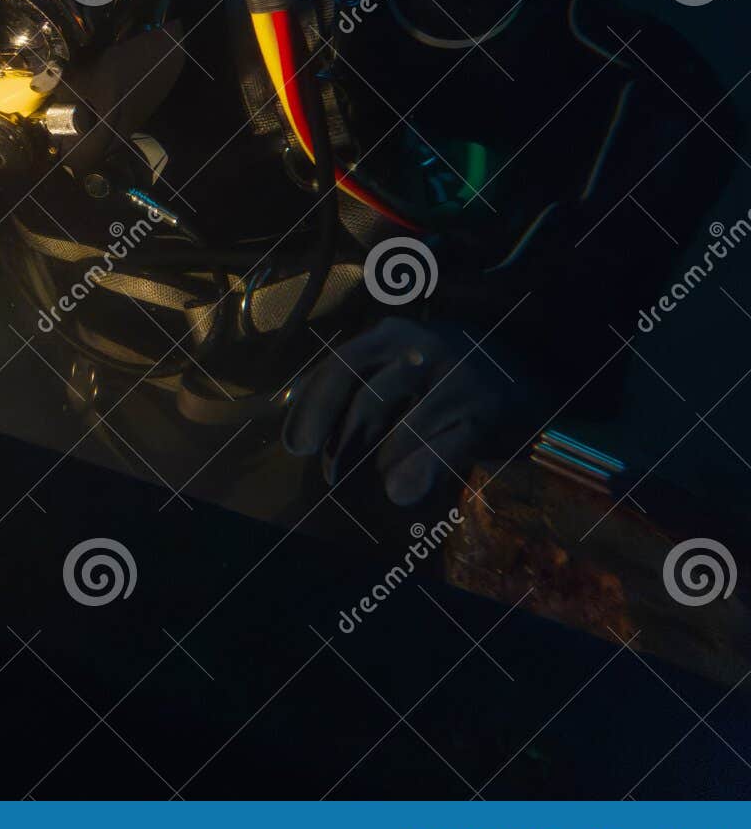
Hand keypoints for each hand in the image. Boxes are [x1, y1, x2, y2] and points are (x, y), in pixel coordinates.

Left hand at [282, 317, 526, 505]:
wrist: (530, 379)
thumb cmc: (448, 374)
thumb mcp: (401, 364)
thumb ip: (358, 384)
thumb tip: (302, 415)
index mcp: (394, 333)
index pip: (339, 366)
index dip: (313, 408)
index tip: (296, 446)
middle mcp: (425, 348)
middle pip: (366, 400)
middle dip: (342, 444)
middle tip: (330, 476)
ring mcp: (459, 379)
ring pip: (402, 432)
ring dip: (380, 464)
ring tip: (376, 484)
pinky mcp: (488, 413)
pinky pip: (443, 450)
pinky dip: (419, 474)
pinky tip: (400, 495)